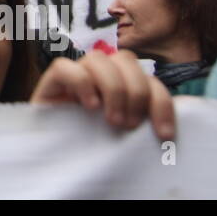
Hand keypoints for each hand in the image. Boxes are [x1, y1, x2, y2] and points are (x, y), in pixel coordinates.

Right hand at [29, 49, 174, 141]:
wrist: (49, 158)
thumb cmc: (89, 147)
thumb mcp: (121, 137)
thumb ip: (140, 123)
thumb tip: (167, 129)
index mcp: (121, 86)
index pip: (149, 79)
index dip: (161, 102)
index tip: (164, 134)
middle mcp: (98, 76)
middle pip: (126, 59)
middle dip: (136, 92)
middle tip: (129, 124)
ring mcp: (74, 75)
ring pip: (98, 58)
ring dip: (113, 88)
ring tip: (111, 120)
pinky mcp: (51, 82)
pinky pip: (65, 67)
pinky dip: (81, 83)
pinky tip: (89, 107)